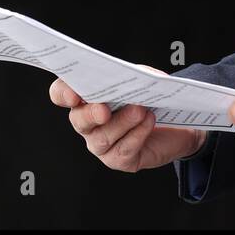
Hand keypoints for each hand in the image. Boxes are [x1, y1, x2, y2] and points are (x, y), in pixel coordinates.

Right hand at [48, 64, 205, 171]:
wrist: (174, 126)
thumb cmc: (150, 99)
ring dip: (122, 122)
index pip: (61, 94)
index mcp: (85, 98)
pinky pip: (123, 149)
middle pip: (78, 120)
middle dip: (91, 113)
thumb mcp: (142, 78)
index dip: (62, 93)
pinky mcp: (118, 160)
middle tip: (105, 109)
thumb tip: (132, 75)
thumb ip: (133, 74)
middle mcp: (87, 123)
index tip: (74, 95)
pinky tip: (149, 121)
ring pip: (102, 137)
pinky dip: (137, 133)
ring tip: (140, 110)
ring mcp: (100, 144)